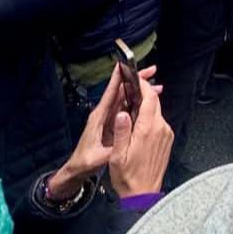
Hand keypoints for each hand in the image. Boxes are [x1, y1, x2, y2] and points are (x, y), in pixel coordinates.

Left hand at [45, 66, 157, 198]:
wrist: (77, 169)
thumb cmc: (84, 162)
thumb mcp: (97, 158)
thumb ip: (111, 150)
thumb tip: (124, 143)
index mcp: (99, 117)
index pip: (111, 93)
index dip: (119, 77)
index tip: (127, 64)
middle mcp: (104, 114)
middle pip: (122, 91)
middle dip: (136, 80)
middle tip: (151, 71)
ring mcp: (109, 118)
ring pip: (126, 98)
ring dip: (140, 91)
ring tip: (155, 85)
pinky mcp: (114, 124)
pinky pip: (127, 108)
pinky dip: (138, 102)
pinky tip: (148, 102)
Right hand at [108, 73, 173, 197]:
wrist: (143, 194)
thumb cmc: (128, 177)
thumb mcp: (117, 156)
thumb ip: (120, 132)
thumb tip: (122, 113)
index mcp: (147, 130)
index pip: (150, 98)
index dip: (143, 86)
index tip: (135, 79)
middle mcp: (160, 129)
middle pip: (155, 102)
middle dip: (144, 94)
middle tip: (131, 91)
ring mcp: (166, 134)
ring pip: (157, 112)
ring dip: (146, 107)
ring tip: (131, 110)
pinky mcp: (167, 140)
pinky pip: (159, 122)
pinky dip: (149, 118)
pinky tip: (138, 126)